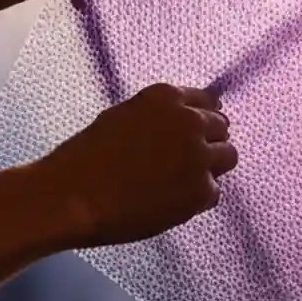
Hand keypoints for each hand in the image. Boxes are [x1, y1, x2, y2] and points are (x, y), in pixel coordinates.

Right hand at [32, 84, 237, 247]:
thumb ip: (158, 118)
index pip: (207, 101)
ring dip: (209, 168)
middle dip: (208, 143)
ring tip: (179, 183)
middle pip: (221, 128)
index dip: (201, 120)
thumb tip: (181, 125)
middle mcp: (189, 121)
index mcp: (166, 98)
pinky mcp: (201, 191)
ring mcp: (199, 157)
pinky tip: (169, 203)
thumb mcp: (123, 118)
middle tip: (184, 163)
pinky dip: (196, 199)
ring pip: (228, 157)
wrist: (73, 197)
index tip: (194, 134)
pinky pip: (214, 192)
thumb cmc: (86, 157)